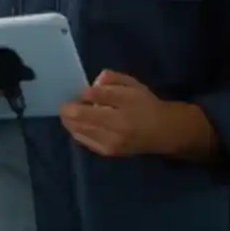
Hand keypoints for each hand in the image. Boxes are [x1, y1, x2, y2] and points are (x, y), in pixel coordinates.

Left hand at [59, 69, 187, 157]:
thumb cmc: (144, 104)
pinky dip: (76, 130)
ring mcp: (112, 141)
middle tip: (67, 103)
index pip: (94, 95)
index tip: (83, 93)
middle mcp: (118, 124)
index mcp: (126, 103)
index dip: (83, 93)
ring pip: (77, 129)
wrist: (162, 132)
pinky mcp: (108, 151)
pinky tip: (79, 124)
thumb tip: (91, 85)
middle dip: (68, 108)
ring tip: (72, 113)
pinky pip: (83, 139)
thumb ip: (111, 79)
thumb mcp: (132, 84)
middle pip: (80, 116)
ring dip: (69, 119)